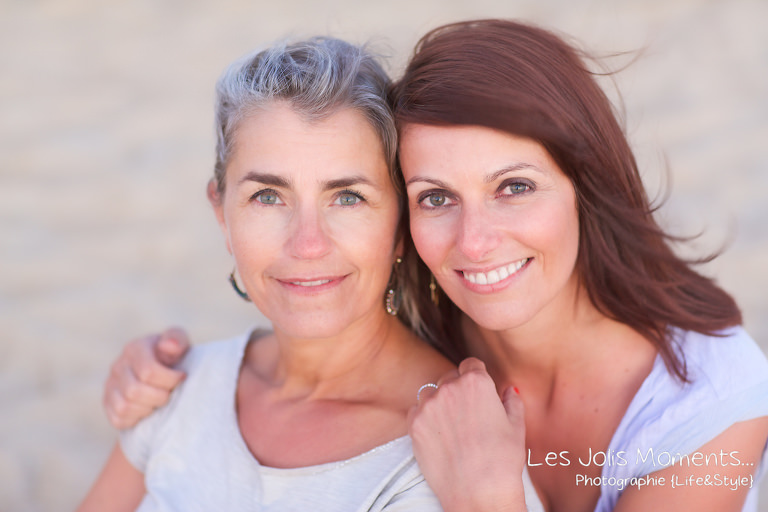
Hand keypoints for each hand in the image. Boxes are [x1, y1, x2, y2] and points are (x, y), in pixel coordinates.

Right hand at [103, 327, 189, 428]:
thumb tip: (168, 345)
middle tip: (171, 393)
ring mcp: (110, 385)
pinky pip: (118, 419)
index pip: (148, 371)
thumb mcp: (180, 342)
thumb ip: (176, 338)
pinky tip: (148, 410)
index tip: (182, 377)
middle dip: (159, 396)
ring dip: (148, 409)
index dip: (169, 379)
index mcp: (134, 348)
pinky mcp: (108, 402)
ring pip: (124, 407)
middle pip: (134, 391)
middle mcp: (118, 366)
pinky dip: (136, 419)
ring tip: (160, 401)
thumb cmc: (174, 356)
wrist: (164, 370)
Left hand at [408, 357, 526, 511]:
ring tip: (452, 426)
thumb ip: (511, 400)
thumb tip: (509, 389)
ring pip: (431, 392)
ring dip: (439, 402)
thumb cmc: (502, 460)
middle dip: (458, 389)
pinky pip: (416, 410)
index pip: (471, 364)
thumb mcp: (517, 426)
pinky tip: (439, 435)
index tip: (478, 390)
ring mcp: (428, 405)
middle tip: (467, 414)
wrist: (478, 493)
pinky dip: (425, 417)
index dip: (477, 376)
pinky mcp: (414, 424)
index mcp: (476, 382)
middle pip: (450, 377)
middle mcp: (449, 388)